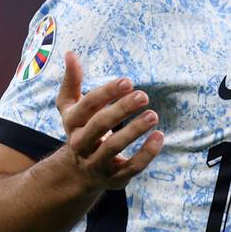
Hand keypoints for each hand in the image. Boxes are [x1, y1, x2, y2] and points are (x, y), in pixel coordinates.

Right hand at [55, 50, 164, 191]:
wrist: (76, 173)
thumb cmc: (80, 130)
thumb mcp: (70, 107)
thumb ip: (72, 81)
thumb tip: (70, 53)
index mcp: (71, 123)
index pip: (88, 106)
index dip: (107, 93)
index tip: (127, 81)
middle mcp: (80, 144)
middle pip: (99, 126)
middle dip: (121, 110)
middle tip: (143, 95)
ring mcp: (97, 163)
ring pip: (114, 147)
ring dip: (134, 131)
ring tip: (153, 115)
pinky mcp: (114, 178)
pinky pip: (132, 167)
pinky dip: (146, 153)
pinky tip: (160, 136)